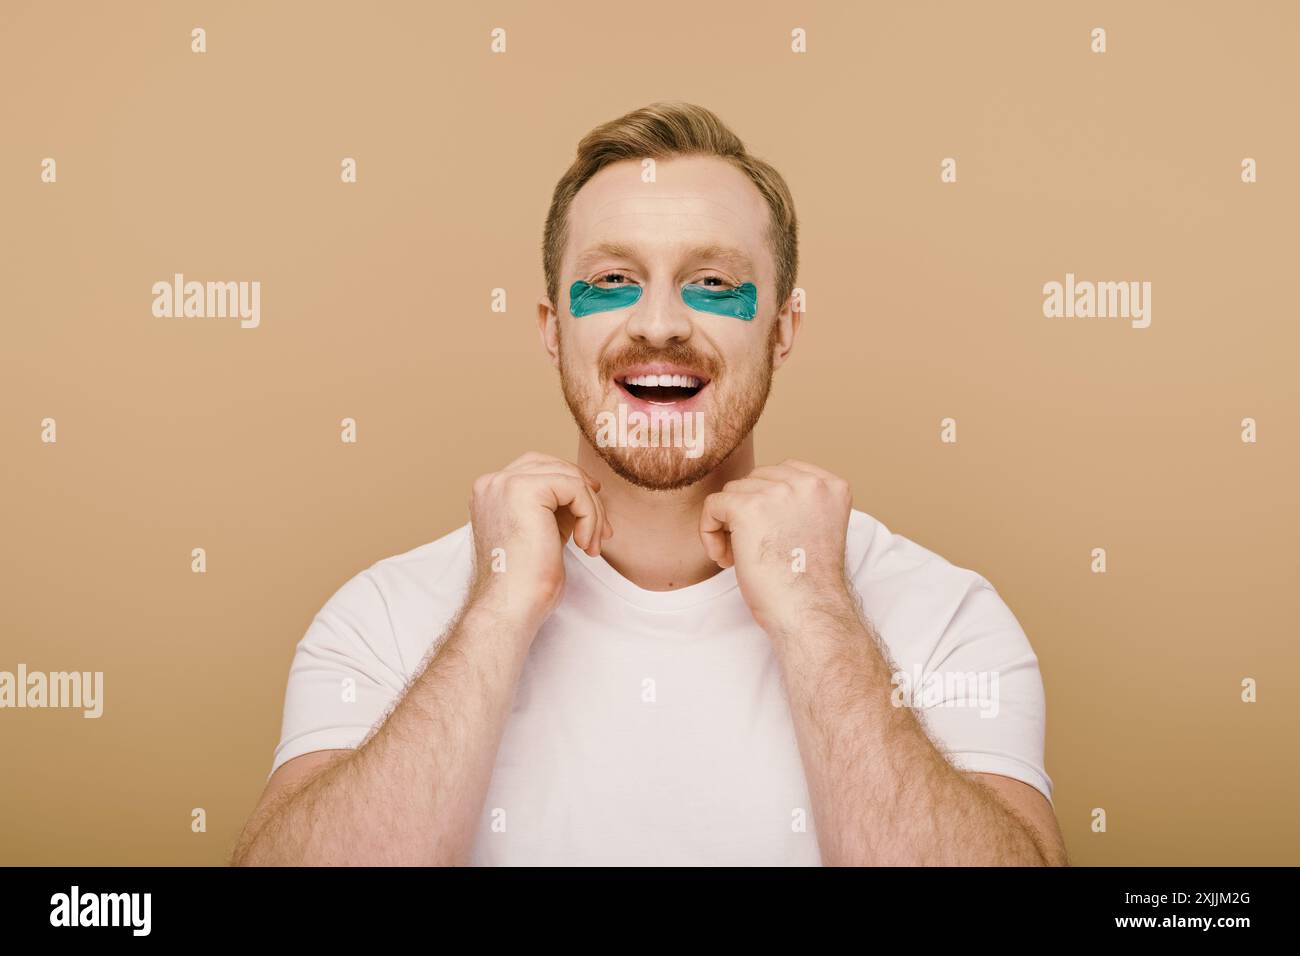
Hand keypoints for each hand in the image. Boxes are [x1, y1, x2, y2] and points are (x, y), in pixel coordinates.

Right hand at [467, 452, 612, 630]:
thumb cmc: (526, 582)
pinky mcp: (525, 489)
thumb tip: (588, 490)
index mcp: (492, 493)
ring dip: (591, 511)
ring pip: (569, 477)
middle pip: (554, 466)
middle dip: (585, 496)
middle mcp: (492, 483)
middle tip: (602, 531)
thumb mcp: (541, 533)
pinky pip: (575, 488)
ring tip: (591, 544)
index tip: (593, 519)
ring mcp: (505, 483)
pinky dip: (589, 515)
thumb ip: (555, 508)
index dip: (572, 489)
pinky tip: (584, 544)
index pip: (539, 470)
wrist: (511, 606)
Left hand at [699, 460, 855, 638]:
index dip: (767, 502)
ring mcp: (779, 492)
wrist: (809, 613)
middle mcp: (809, 484)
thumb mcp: (816, 529)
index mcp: (831, 487)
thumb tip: (755, 492)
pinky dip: (709, 532)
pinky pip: (713, 505)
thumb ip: (798, 504)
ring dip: (728, 525)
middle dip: (747, 512)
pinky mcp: (748, 508)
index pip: (783, 472)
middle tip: (752, 550)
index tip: (769, 534)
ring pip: (732, 492)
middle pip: (756, 479)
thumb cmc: (808, 584)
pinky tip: (725, 559)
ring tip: (739, 558)